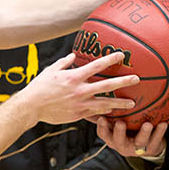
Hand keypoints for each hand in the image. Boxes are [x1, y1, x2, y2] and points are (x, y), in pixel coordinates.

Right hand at [14, 53, 138, 124]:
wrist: (31, 107)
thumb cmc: (39, 86)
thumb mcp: (51, 70)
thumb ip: (64, 63)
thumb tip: (73, 56)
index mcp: (74, 77)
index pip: (96, 66)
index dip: (110, 59)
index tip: (121, 55)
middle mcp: (80, 90)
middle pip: (106, 85)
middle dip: (123, 82)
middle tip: (137, 79)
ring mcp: (80, 104)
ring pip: (104, 104)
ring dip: (119, 103)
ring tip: (132, 104)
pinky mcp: (78, 115)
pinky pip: (95, 114)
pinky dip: (104, 113)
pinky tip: (113, 113)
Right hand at [95, 118, 167, 158]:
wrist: (148, 145)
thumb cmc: (128, 130)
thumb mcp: (115, 125)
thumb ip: (105, 116)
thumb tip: (90, 99)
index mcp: (112, 138)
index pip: (103, 134)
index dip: (102, 127)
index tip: (102, 118)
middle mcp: (122, 145)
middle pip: (118, 141)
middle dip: (119, 132)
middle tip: (120, 123)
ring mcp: (137, 149)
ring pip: (139, 142)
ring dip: (144, 133)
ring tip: (148, 124)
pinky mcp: (151, 149)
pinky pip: (155, 141)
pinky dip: (160, 132)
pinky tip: (163, 123)